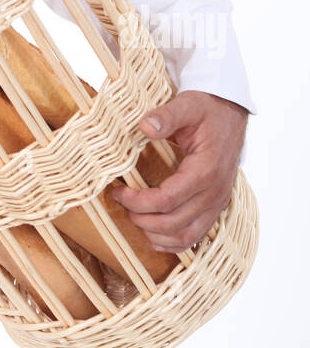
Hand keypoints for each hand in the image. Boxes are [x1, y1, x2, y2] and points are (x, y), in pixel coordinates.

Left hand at [110, 91, 247, 250]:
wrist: (231, 113)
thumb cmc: (207, 109)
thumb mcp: (187, 105)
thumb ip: (166, 116)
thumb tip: (144, 126)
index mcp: (205, 170)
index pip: (166, 200)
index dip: (137, 201)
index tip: (118, 191)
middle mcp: (214, 192)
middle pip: (173, 223)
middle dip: (142, 218)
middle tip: (122, 201)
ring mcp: (217, 202)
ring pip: (186, 236)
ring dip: (156, 234)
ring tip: (134, 217)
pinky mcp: (216, 205)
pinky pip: (197, 235)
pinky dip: (175, 243)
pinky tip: (156, 236)